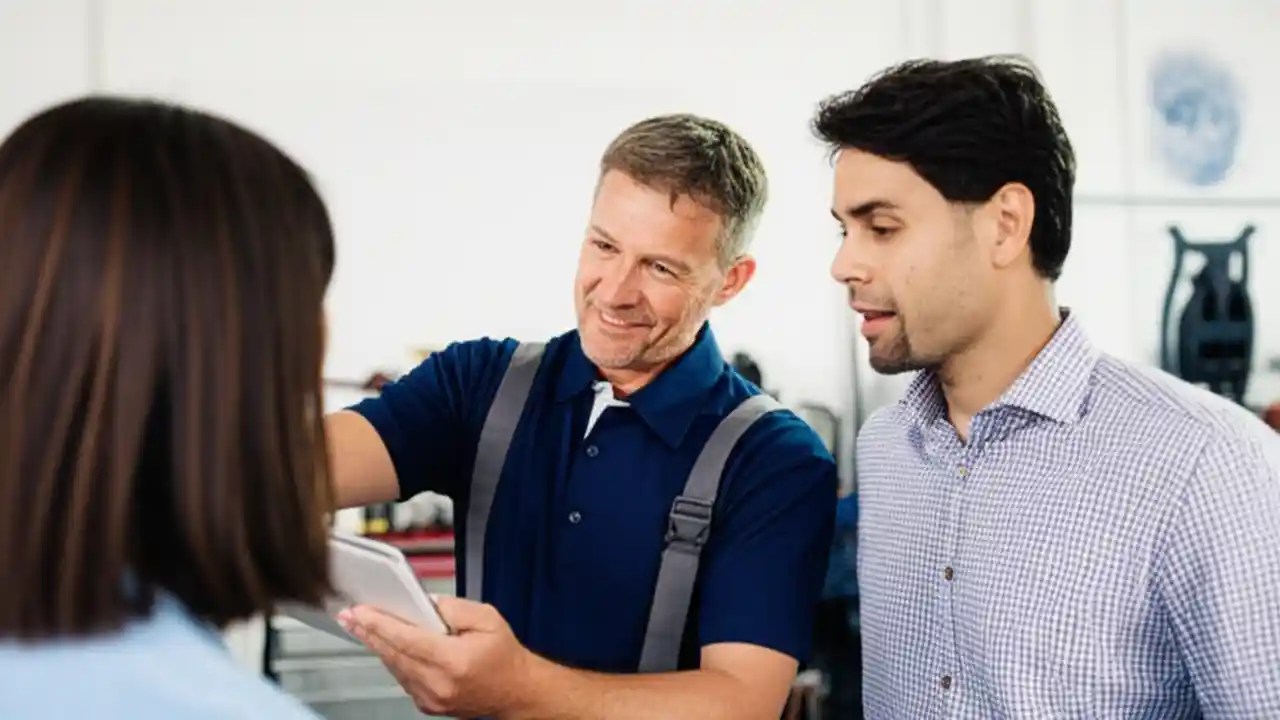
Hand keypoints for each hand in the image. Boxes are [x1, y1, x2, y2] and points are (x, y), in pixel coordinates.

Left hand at [338, 596, 534, 717]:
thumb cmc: (504, 655)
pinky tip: (387, 646)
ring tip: (363, 627)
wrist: (516, 690)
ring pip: (395, 667)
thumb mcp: (487, 618)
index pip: (407, 639)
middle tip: (349, 616)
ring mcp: (432, 698)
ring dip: (378, 646)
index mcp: (454, 660)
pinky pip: (403, 679)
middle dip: (369, 632)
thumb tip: (424, 603)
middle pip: (394, 654)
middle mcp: (439, 683)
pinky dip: (394, 661)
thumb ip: (453, 607)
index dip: (380, 624)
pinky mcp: (428, 705)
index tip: (360, 612)